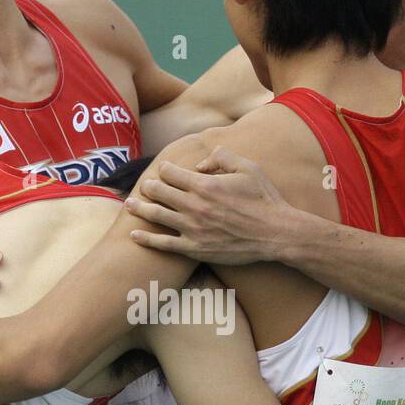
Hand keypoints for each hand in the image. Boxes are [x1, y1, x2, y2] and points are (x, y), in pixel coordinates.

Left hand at [125, 147, 296, 264]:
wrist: (275, 234)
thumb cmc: (264, 199)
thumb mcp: (248, 167)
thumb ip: (221, 156)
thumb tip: (199, 165)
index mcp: (205, 184)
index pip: (172, 173)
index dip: (165, 169)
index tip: (164, 169)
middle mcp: (195, 206)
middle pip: (159, 192)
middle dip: (149, 187)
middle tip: (144, 186)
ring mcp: (192, 229)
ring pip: (156, 216)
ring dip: (139, 208)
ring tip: (130, 205)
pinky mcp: (195, 248)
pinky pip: (164, 244)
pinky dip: (146, 239)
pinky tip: (135, 235)